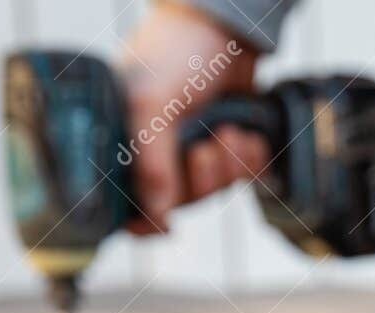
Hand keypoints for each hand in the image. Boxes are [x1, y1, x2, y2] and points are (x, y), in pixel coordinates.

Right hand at [121, 1, 268, 233]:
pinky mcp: (228, 144)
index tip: (164, 226)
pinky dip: (250, 160)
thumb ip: (150, 163)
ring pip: (213, 191)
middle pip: (180, 202)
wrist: (225, 24)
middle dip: (201, 180)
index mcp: (124, 141)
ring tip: (231, 133)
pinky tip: (249, 137)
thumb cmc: (174, 53)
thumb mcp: (150, 105)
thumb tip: (156, 219)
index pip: (128, 202)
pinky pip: (242, 176)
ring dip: (228, 167)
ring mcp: (193, 147)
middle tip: (206, 148)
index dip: (145, 221)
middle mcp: (157, 149)